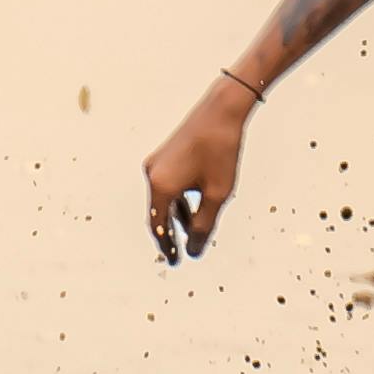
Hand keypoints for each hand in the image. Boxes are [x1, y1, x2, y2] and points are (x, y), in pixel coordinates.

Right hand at [144, 76, 254, 263]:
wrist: (221, 112)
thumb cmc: (221, 153)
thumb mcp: (217, 194)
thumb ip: (204, 224)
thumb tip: (194, 249)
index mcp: (161, 186)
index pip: (159, 226)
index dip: (167, 246)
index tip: (175, 262)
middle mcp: (152, 174)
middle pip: (158, 213)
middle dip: (170, 235)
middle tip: (178, 255)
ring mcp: (157, 163)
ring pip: (164, 199)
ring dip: (176, 218)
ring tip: (188, 237)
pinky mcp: (165, 156)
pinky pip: (168, 186)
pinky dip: (178, 201)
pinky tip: (191, 211)